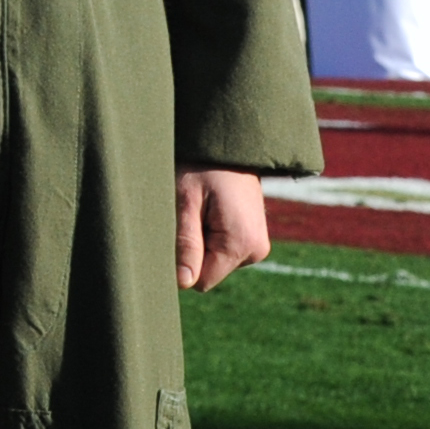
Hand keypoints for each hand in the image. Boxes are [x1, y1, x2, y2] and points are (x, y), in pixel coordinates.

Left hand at [175, 167, 269, 291]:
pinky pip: (222, 249)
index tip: (172, 234)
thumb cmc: (201, 168)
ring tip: (199, 208)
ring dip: (200, 239)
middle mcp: (255, 250)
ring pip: (214, 260)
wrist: (230, 146)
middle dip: (191, 249)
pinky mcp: (252, 238)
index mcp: (241, 245)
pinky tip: (209, 210)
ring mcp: (257, 245)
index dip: (181, 263)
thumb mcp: (185, 202)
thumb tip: (184, 283)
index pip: (202, 281)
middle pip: (208, 270)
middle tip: (187, 214)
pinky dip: (210, 234)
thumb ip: (186, 243)